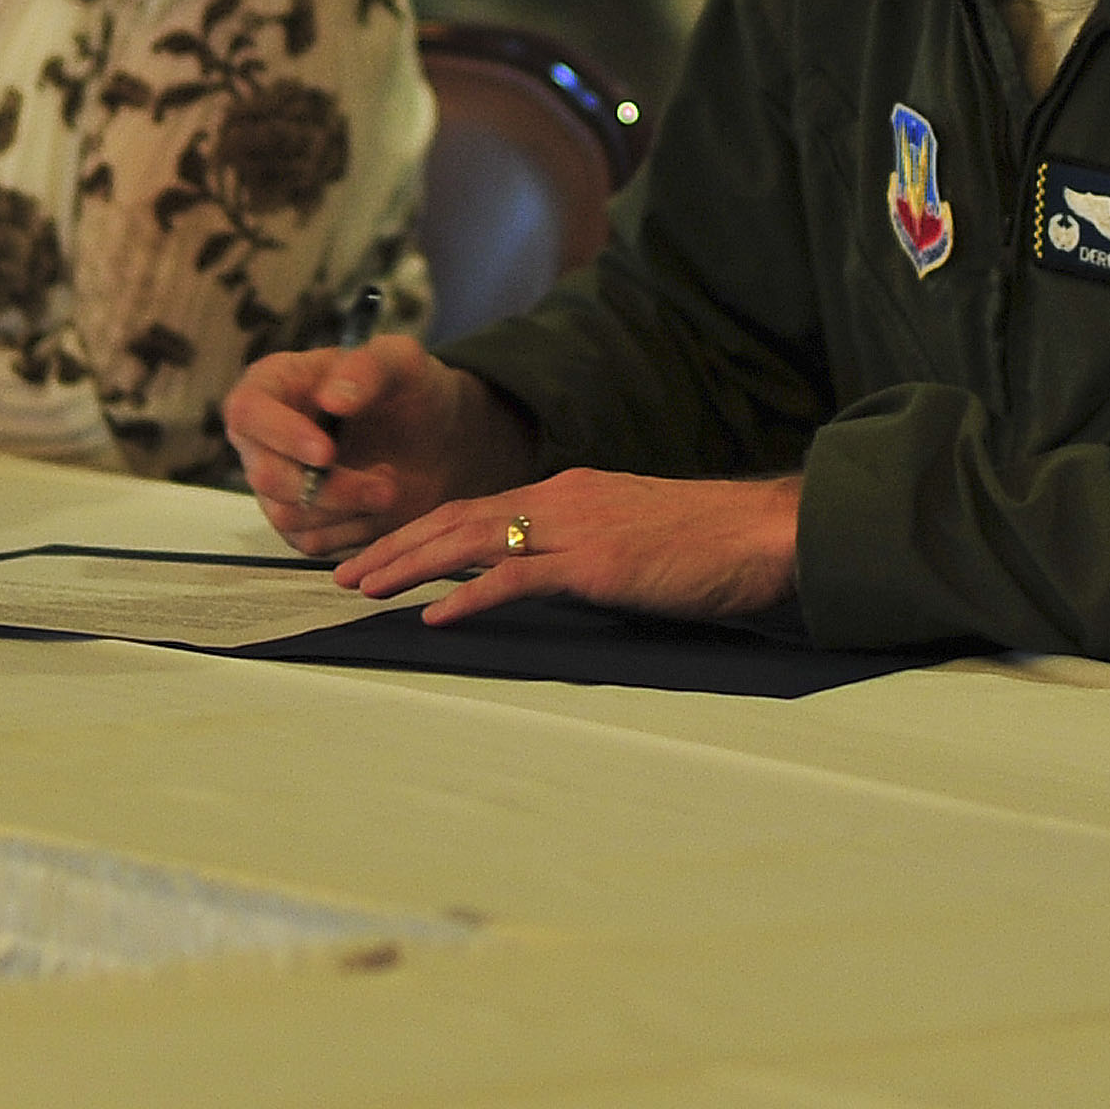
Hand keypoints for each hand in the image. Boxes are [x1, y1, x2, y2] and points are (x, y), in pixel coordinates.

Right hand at [223, 337, 529, 558]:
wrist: (435, 439)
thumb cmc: (411, 390)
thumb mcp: (401, 361)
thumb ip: (368, 368)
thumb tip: (330, 398)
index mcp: (273, 384)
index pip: (247, 412)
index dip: (282, 436)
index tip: (327, 453)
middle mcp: (262, 436)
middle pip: (265, 474)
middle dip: (330, 487)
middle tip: (386, 484)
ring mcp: (276, 483)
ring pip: (287, 515)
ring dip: (348, 509)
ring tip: (390, 486)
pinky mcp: (298, 522)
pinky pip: (310, 542)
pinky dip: (352, 531)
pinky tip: (379, 506)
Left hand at [335, 468, 803, 628]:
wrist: (765, 531)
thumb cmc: (709, 543)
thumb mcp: (630, 536)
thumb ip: (582, 549)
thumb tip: (545, 577)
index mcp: (566, 493)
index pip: (475, 508)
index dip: (419, 530)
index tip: (378, 553)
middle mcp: (560, 501)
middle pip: (456, 519)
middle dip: (393, 545)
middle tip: (344, 573)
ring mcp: (576, 529)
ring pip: (471, 540)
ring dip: (409, 565)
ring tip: (364, 587)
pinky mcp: (596, 564)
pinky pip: (518, 578)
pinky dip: (469, 596)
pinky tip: (433, 614)